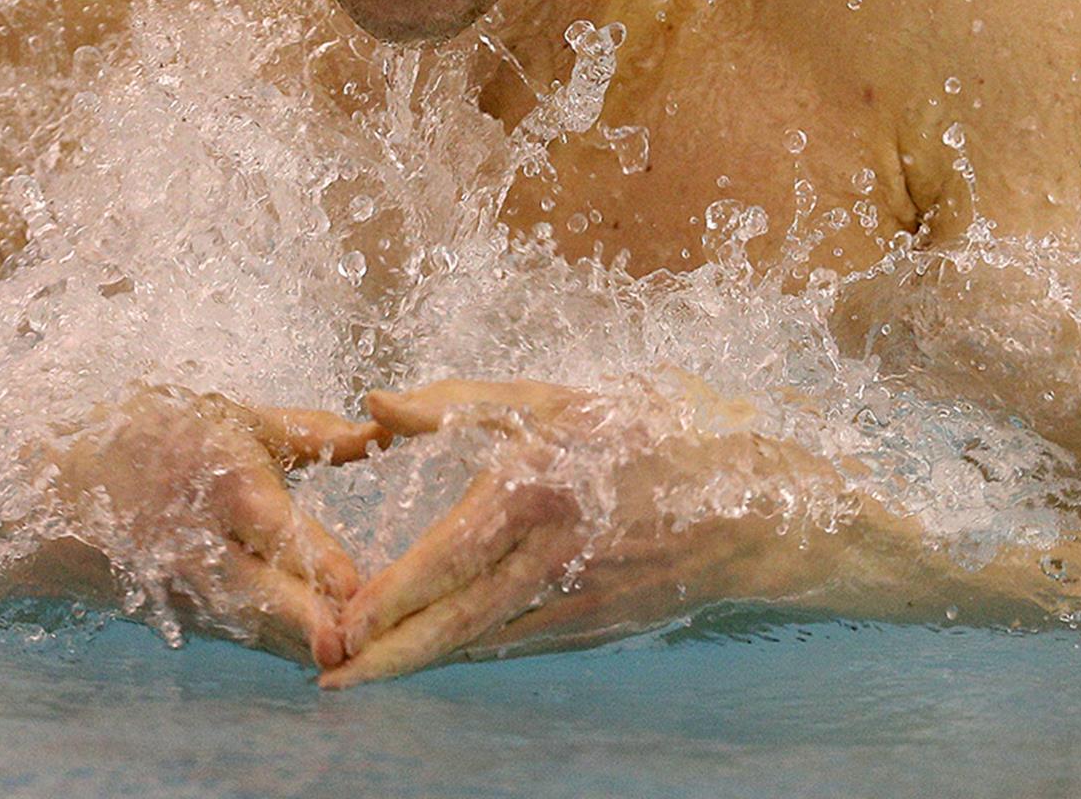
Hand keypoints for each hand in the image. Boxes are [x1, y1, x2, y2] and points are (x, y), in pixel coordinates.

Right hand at [36, 386, 385, 662]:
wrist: (55, 489)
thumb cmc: (154, 438)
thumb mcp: (230, 418)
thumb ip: (311, 434)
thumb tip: (381, 435)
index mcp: (225, 485)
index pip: (281, 535)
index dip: (322, 567)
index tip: (359, 590)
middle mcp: (202, 545)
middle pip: (263, 599)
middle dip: (309, 628)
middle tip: (351, 647)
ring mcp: (184, 588)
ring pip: (252, 629)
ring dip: (296, 644)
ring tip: (346, 658)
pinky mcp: (177, 616)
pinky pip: (236, 634)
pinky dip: (273, 644)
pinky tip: (313, 651)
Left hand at [316, 378, 853, 686]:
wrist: (748, 505)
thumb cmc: (647, 438)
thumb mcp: (556, 401)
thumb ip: (460, 404)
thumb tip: (375, 405)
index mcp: (538, 495)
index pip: (446, 558)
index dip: (390, 594)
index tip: (340, 617)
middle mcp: (553, 559)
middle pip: (456, 620)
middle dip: (389, 655)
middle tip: (332, 678)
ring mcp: (577, 602)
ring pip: (484, 641)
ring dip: (420, 663)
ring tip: (364, 678)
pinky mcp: (595, 627)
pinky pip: (519, 644)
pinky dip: (474, 654)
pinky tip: (437, 659)